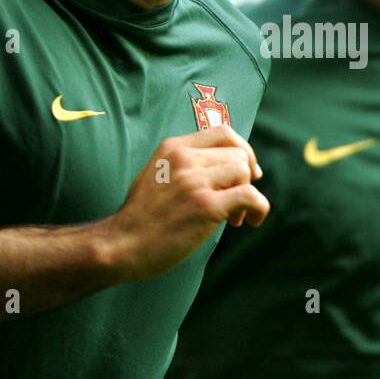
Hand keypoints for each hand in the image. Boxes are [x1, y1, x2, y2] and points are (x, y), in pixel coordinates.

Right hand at [97, 125, 268, 282]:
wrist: (120, 246)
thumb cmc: (141, 218)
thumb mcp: (156, 175)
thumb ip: (183, 165)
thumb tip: (223, 166)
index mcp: (173, 148)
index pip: (224, 132)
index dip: (243, 151)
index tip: (247, 172)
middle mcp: (184, 159)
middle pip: (239, 155)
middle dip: (244, 179)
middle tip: (234, 205)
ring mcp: (194, 181)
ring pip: (245, 172)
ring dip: (248, 196)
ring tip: (235, 218)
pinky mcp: (205, 206)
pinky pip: (250, 196)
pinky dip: (259, 209)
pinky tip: (251, 221)